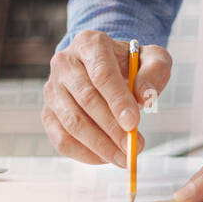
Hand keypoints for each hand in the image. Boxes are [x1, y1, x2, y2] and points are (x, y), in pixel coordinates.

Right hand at [42, 30, 170, 165]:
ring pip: (72, 122)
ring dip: (100, 145)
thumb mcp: (152, 59)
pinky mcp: (48, 113)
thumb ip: (154, 72)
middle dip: (112, 128)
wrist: (107, 66)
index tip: (134, 123)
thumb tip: (145, 96)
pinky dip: (84, 153)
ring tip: (125, 157)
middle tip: (134, 147)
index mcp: (90, 44)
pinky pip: (61, 139)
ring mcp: (52, 89)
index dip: (117, 100)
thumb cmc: (131, 64)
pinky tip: (106, 158)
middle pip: (86, 99)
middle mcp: (65, 63)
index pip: (101, 74)